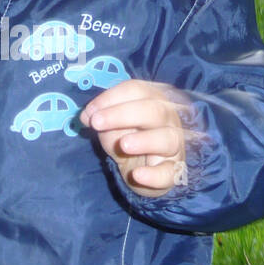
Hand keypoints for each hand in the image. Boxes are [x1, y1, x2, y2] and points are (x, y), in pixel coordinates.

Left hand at [79, 80, 190, 196]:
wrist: (142, 171)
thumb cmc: (129, 139)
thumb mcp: (112, 126)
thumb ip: (101, 118)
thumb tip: (89, 115)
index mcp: (153, 100)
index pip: (137, 90)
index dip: (112, 97)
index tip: (90, 112)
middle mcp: (168, 119)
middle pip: (154, 110)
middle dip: (123, 114)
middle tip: (97, 122)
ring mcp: (174, 145)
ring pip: (168, 138)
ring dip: (146, 140)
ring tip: (124, 145)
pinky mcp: (173, 171)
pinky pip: (168, 172)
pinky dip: (154, 175)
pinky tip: (138, 175)